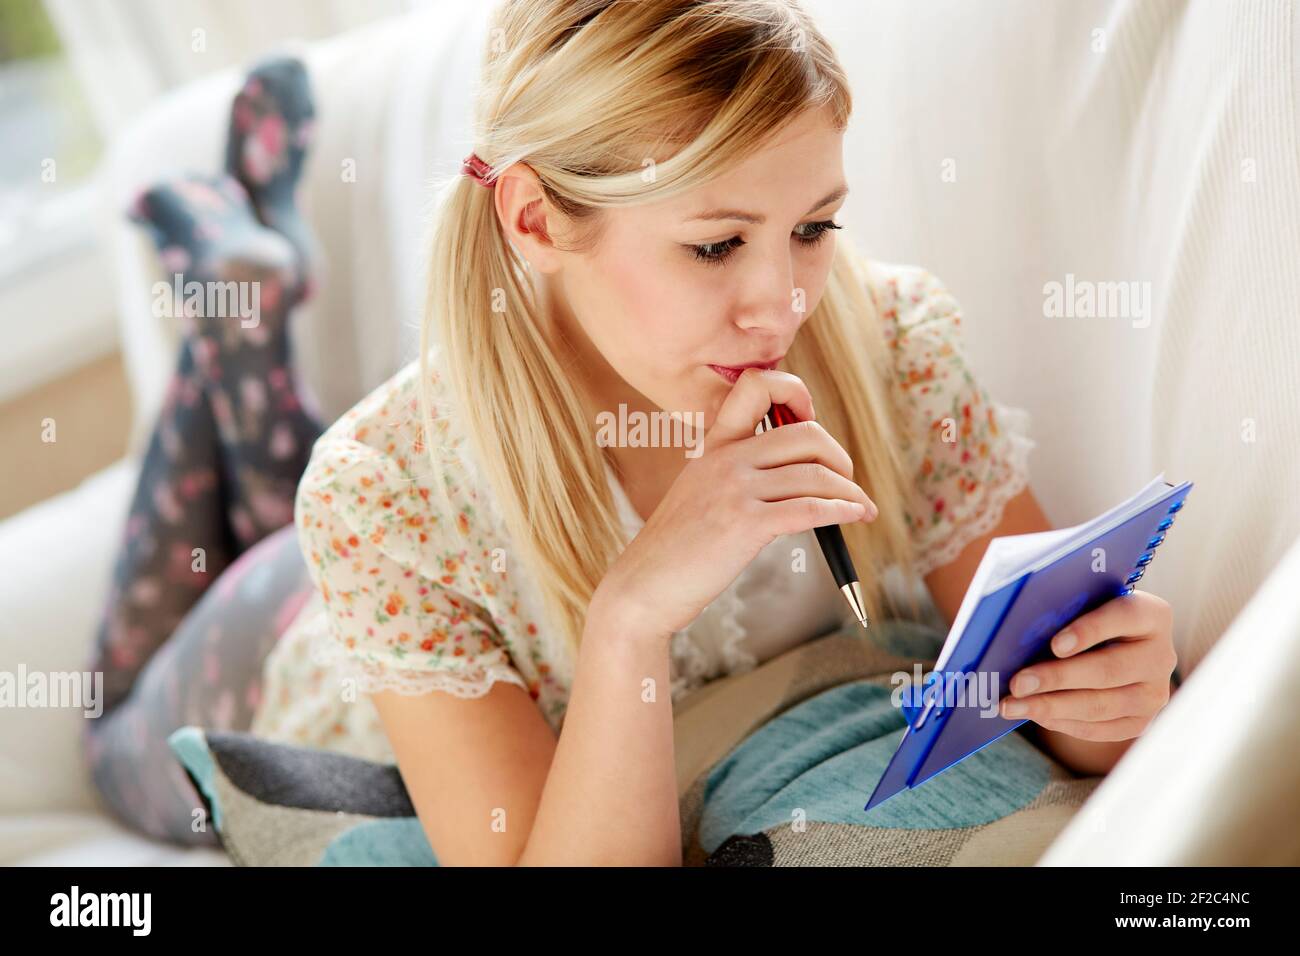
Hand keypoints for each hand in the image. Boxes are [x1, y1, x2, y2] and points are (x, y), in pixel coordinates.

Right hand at [591, 367, 877, 640]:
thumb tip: (795, 475)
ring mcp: (734, 489)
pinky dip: (842, 510)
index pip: (756, 385)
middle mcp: (725, 458)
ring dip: (850, 491)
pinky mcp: (745, 524)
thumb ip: (735, 475)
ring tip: (862, 508)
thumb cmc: (677, 548)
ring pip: (815, 474)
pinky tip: (855, 517)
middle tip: (846, 480)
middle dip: (838, 457)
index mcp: (713, 445)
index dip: (794, 392)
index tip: (809, 420)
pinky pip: (810, 509)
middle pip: (805, 434)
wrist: (643, 585)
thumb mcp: (699, 493)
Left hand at [999, 589, 1176, 741]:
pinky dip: (1064, 723)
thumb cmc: (1088, 616)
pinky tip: (1035, 715)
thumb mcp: (1085, 604)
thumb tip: (1020, 632)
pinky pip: (1101, 729)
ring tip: (1014, 706)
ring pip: (1102, 705)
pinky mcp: (1142, 721)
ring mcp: (1155, 693)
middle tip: (1018, 684)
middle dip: (1057, 678)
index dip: (1089, 630)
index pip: (1124, 617)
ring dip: (1052, 707)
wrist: (1115, 646)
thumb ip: (1065, 610)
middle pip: (1108, 670)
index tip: (1055, 645)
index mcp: (1151, 615)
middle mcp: (1161, 655)